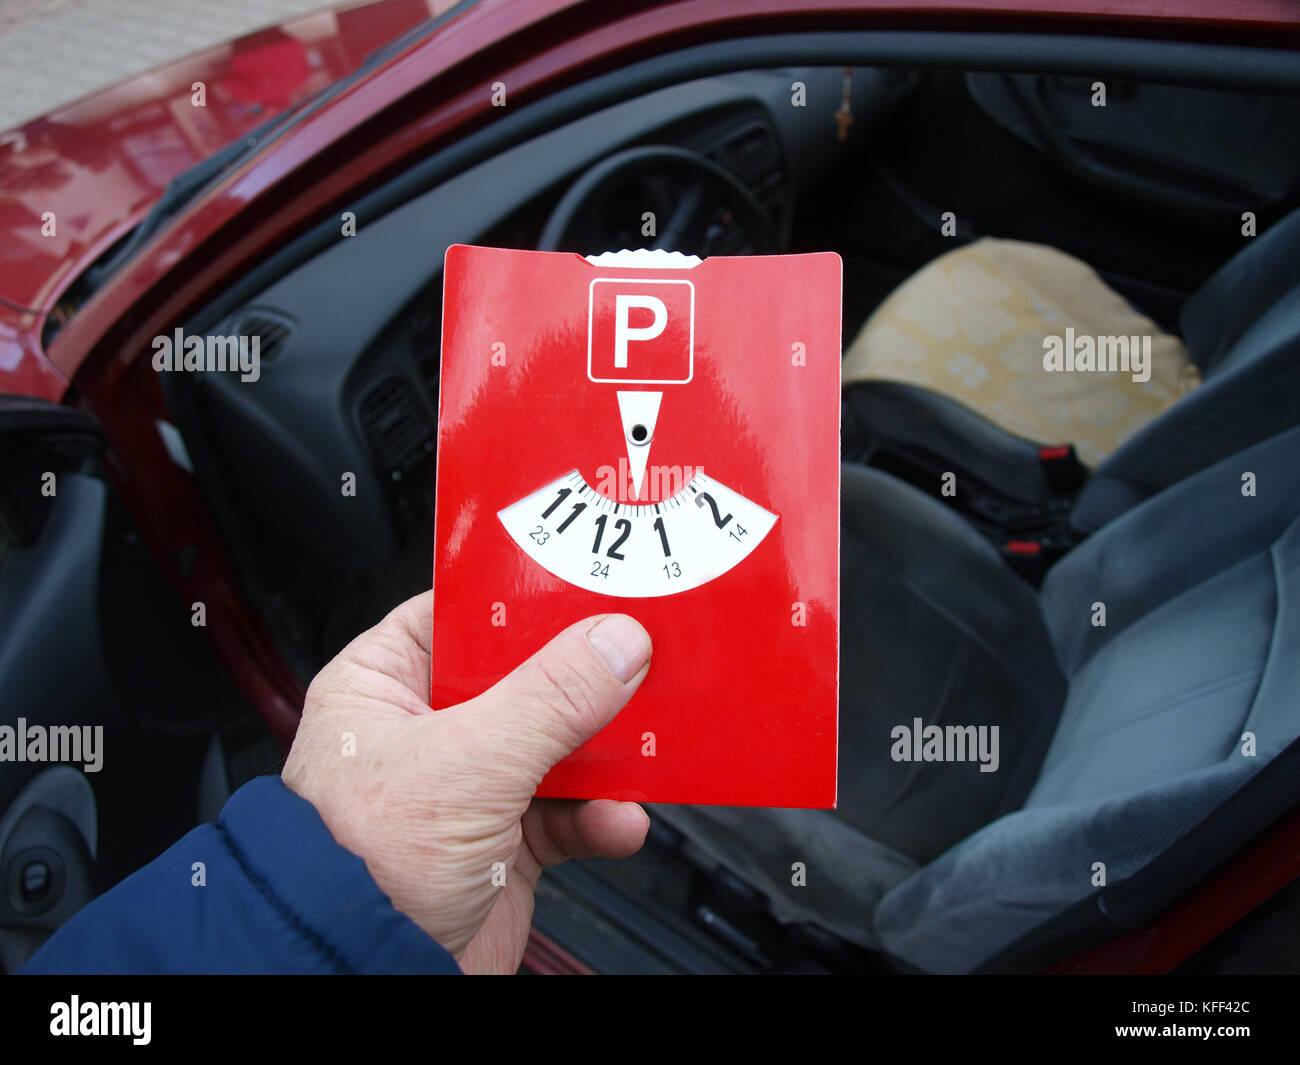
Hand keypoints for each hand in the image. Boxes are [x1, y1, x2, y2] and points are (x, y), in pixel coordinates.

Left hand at [281, 590, 651, 973]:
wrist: (362, 978)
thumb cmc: (356, 869)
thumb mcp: (464, 763)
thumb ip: (549, 698)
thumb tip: (618, 644)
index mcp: (384, 684)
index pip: (462, 615)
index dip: (526, 598)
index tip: (590, 585)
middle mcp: (426, 730)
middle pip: (524, 677)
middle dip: (586, 677)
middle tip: (639, 657)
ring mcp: (469, 787)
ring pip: (558, 744)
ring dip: (605, 752)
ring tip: (644, 742)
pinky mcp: (506, 841)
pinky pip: (570, 812)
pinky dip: (601, 816)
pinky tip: (618, 820)